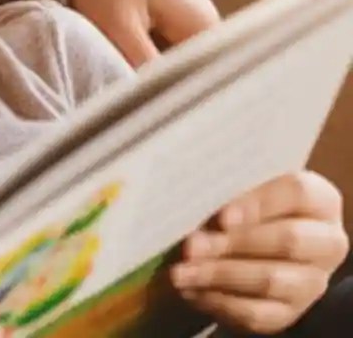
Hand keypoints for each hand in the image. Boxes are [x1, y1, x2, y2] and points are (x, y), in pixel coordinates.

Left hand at [171, 171, 349, 333]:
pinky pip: (258, 313)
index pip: (298, 194)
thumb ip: (225, 198)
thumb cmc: (244, 211)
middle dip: (234, 243)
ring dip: (220, 275)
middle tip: (192, 246)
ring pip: (271, 280)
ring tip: (182, 272)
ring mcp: (311, 282)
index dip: (259, 204)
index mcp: (319, 202)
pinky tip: (193, 290)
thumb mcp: (240, 195)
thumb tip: (194, 216)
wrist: (250, 249)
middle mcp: (325, 243)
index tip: (222, 217)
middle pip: (288, 239)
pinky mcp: (290, 312)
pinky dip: (220, 301)